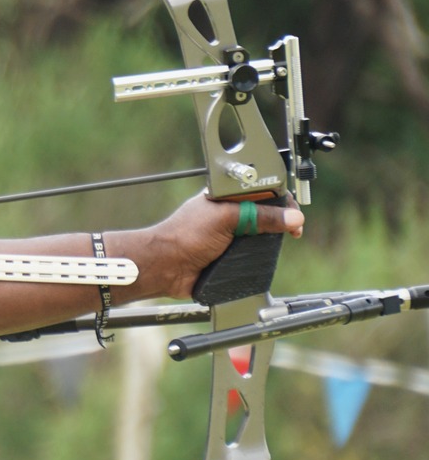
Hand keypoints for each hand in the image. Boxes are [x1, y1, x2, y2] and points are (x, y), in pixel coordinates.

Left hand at [146, 192, 304, 298]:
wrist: (165, 266)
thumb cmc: (184, 236)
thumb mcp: (226, 218)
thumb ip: (260, 216)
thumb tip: (293, 218)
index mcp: (226, 197)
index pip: (263, 192)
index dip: (282, 200)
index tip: (294, 212)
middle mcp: (230, 215)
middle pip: (266, 215)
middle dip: (280, 222)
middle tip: (293, 231)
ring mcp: (230, 236)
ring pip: (262, 237)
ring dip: (270, 242)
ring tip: (278, 244)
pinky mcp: (230, 257)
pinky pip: (253, 257)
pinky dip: (260, 259)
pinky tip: (264, 259)